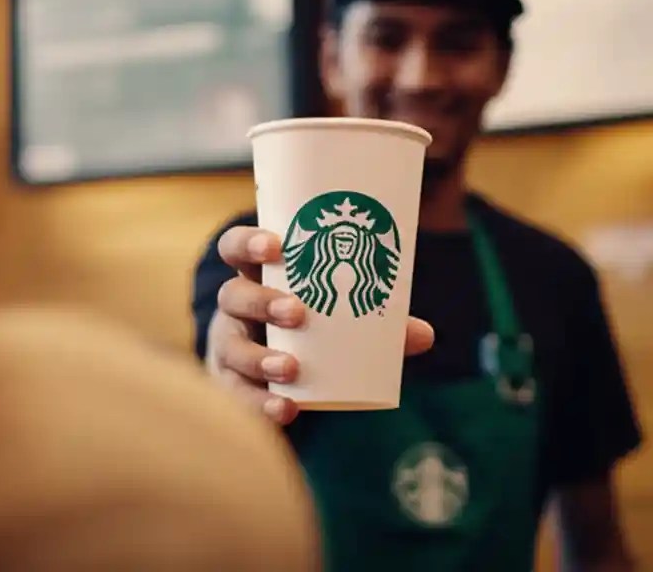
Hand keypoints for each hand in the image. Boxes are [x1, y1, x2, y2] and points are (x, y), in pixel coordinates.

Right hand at [207, 225, 433, 424]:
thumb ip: (378, 322)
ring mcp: (228, 345)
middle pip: (233, 296)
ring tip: (291, 368)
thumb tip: (425, 335)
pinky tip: (284, 409)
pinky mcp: (230, 383)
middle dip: (262, 302)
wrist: (274, 367)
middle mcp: (235, 307)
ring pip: (230, 347)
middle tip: (297, 312)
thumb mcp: (337, 314)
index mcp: (258, 275)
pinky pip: (237, 393)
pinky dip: (259, 402)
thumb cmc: (311, 325)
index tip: (277, 247)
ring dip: (259, 357)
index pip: (235, 247)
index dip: (248, 243)